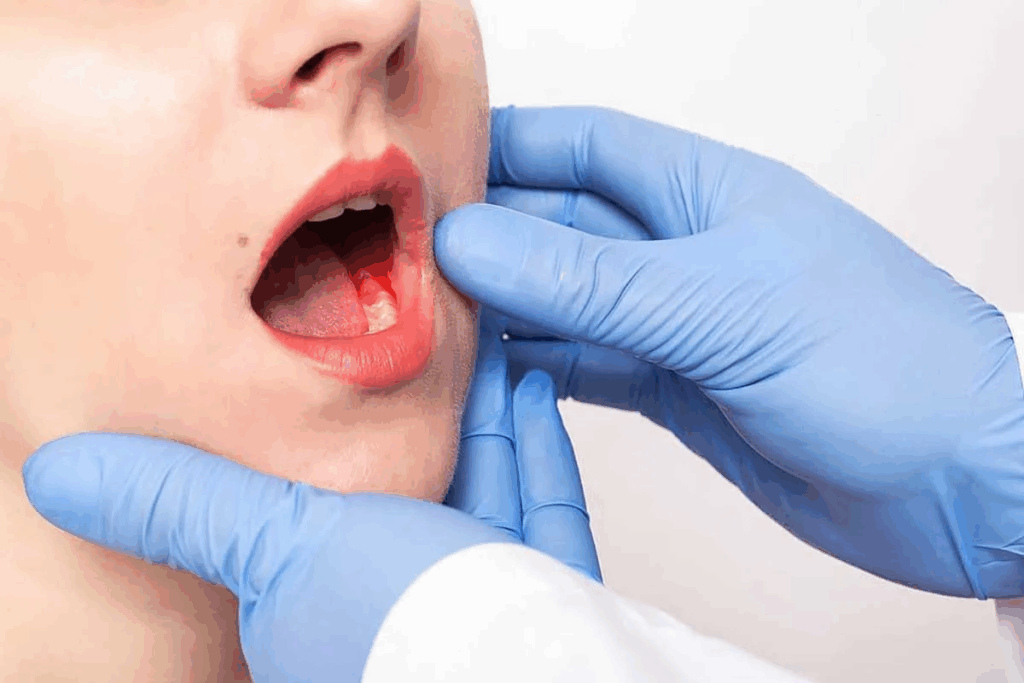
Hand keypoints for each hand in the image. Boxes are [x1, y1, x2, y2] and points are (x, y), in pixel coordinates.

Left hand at [21, 311, 599, 681]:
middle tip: (413, 326)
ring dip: (480, 403)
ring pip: (483, 476)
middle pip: (410, 478)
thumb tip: (62, 473)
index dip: (326, 428)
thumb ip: (183, 503)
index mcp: (328, 594)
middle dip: (418, 401)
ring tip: (474, 331)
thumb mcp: (279, 543)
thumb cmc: (414, 630)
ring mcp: (487, 587)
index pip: (318, 500)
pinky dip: (535, 444)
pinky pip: (542, 502)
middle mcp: (406, 592)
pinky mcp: (554, 585)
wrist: (550, 673)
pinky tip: (528, 388)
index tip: (333, 350)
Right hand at [434, 105, 1023, 598]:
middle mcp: (689, 252)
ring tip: (424, 315)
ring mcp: (683, 324)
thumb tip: (470, 241)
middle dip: (489, 236)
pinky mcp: (684, 390)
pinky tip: (491, 368)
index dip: (508, 146)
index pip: (588, 148)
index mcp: (711, 195)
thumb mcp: (722, 305)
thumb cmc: (885, 364)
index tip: (426, 162)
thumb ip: (590, 280)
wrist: (961, 482)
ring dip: (504, 308)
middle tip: (401, 254)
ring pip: (569, 302)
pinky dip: (541, 365)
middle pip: (565, 228)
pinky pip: (591, 365)